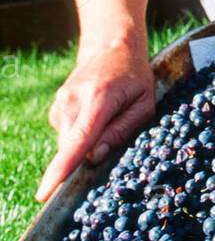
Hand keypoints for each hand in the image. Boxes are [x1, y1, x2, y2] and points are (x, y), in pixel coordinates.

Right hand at [35, 41, 155, 203]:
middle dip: (88, 155)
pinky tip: (94, 116)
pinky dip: (79, 134)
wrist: (113, 47)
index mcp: (98, 99)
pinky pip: (65, 135)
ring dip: (85, 143)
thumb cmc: (135, 77)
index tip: (44, 193)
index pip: (77, 141)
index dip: (61, 170)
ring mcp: (60, 102)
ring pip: (67, 143)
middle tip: (113, 131)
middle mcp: (72, 100)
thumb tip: (95, 157)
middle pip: (71, 148)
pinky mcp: (55, 107)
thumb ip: (122, 131)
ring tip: (107, 117)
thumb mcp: (144, 104)